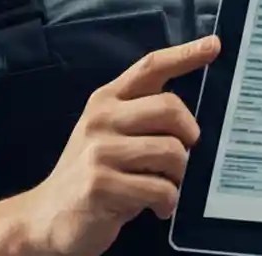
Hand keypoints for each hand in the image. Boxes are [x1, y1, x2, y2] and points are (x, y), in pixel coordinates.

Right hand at [0, 35, 220, 255]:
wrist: (47, 216)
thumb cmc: (93, 172)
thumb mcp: (110, 134)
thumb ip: (143, 118)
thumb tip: (192, 120)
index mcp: (106, 100)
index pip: (150, 67)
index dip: (185, 54)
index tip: (213, 45)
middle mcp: (101, 118)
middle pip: (171, 108)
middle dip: (189, 136)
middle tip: (182, 155)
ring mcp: (99, 151)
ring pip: (171, 152)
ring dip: (178, 176)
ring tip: (165, 186)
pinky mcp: (101, 185)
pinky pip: (160, 188)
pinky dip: (167, 202)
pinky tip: (157, 207)